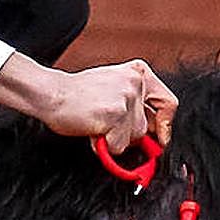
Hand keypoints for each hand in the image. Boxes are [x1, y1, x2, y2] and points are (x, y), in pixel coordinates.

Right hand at [0, 55, 175, 152]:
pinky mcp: (115, 114)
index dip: (166, 125)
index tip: (160, 139)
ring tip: (96, 125)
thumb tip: (154, 133)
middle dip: (127, 134)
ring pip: (133, 137)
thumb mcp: (112, 86)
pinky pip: (118, 145)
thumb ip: (134, 102)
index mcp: (137, 73)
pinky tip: (92, 130)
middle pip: (146, 126)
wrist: (51, 93)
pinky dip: (104, 145)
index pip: (168, 103)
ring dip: (114, 139)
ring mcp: (126, 98)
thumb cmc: (76, 94)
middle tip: (107, 128)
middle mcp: (135, 83)